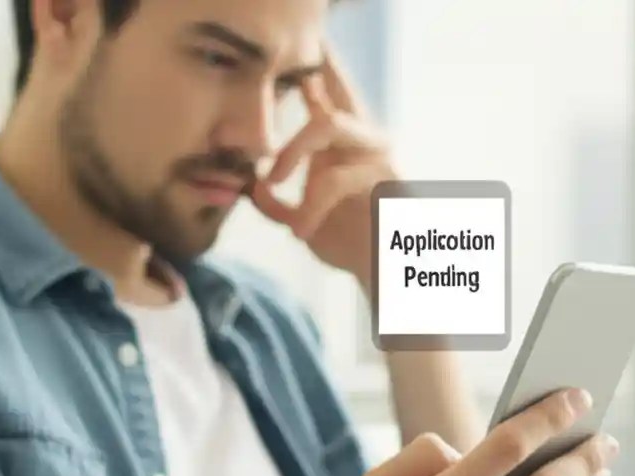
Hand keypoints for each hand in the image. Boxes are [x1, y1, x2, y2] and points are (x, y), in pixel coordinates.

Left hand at [249, 48, 394, 287]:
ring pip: (328, 126)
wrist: (383, 275)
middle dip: (313, 78)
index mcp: (342, 147)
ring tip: (277, 188)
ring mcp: (377, 156)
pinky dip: (311, 205)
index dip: (316, 68)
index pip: (327, 97)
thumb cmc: (348, 243)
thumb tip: (249, 186)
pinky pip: (336, 178)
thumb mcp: (302, 219)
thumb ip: (276, 203)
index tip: (305, 40)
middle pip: (332, 94)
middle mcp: (362, 142)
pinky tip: (301, 229)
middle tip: (284, 118)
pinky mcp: (386, 178)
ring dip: (294, 153)